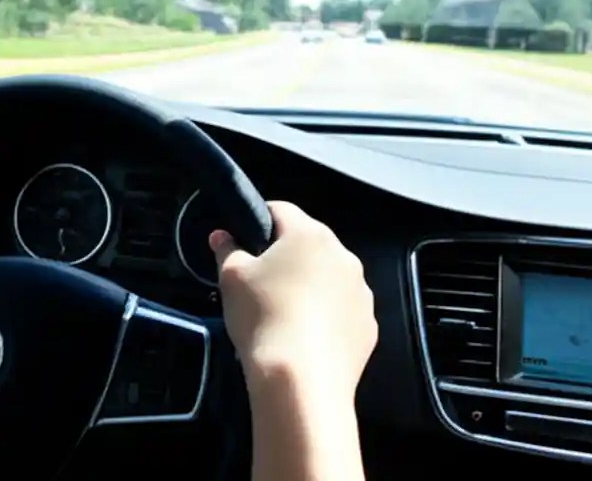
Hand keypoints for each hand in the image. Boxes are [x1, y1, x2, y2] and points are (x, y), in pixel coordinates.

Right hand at [210, 201, 376, 400]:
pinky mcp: (369, 326)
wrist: (301, 381)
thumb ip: (227, 250)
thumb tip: (223, 236)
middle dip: (286, 258)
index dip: (258, 221)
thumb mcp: (231, 279)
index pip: (280, 210)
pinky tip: (306, 338)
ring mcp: (361, 292)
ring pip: (329, 279)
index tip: (245, 242)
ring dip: (310, 288)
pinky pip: (343, 312)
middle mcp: (343, 257)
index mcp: (310, 235)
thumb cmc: (263, 318)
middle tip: (260, 285)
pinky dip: (327, 318)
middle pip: (308, 245)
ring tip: (284, 316)